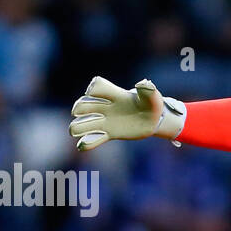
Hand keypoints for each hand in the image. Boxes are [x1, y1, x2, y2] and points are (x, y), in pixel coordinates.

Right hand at [68, 77, 185, 150]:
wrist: (152, 119)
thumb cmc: (151, 105)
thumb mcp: (153, 98)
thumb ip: (148, 90)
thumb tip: (143, 84)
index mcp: (115, 94)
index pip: (96, 86)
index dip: (94, 89)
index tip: (99, 94)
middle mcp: (105, 107)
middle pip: (82, 105)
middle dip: (80, 109)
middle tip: (88, 115)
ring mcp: (105, 121)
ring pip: (82, 123)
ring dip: (77, 127)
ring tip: (78, 132)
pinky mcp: (109, 134)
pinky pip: (93, 139)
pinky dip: (86, 143)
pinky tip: (82, 146)